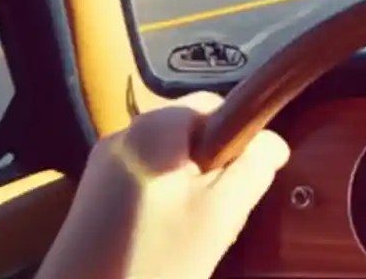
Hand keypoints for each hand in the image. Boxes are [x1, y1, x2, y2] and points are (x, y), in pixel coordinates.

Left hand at [37, 92, 289, 278]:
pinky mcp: (92, 194)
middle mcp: (124, 132)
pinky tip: (161, 240)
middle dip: (214, 168)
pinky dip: (162, 203)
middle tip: (217, 216)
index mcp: (155, 125)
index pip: (218, 104)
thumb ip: (255, 167)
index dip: (241, 141)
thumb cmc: (154, 261)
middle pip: (193, 134)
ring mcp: (103, 164)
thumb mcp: (221, 214)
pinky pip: (145, 180)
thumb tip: (274, 142)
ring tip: (189, 234)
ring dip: (189, 189)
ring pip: (170, 160)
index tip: (241, 186)